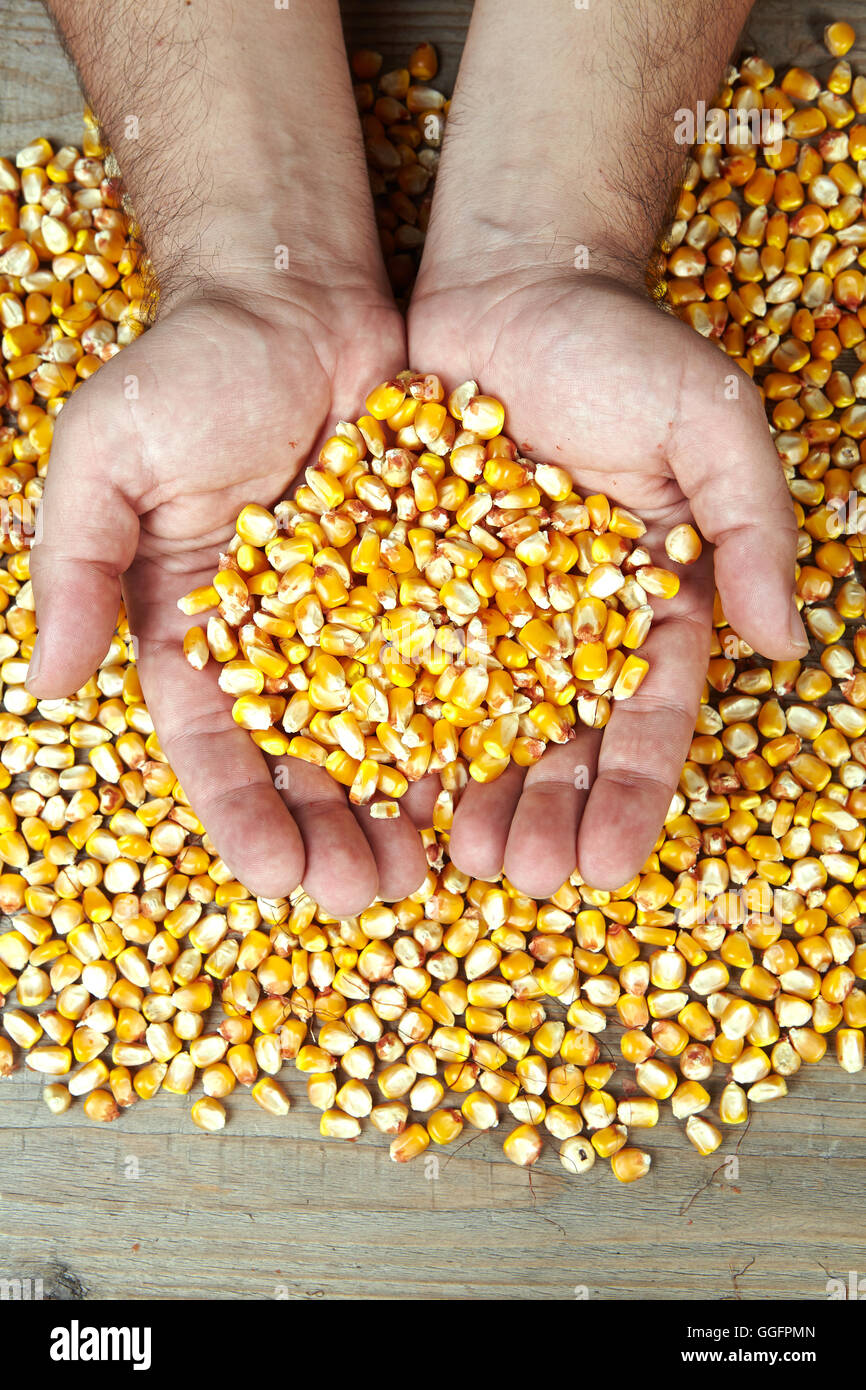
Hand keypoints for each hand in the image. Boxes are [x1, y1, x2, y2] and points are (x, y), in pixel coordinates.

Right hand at [28, 287, 427, 913]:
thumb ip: (76, 569)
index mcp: (194, 627)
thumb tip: (50, 688)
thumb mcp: (106, 459)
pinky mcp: (427, 577)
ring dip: (401, 803)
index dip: (239, 813)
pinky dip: (466, 718)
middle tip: (370, 896)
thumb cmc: (187, 369)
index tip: (275, 875)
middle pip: (304, 758)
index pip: (212, 744)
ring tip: (431, 866)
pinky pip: (451, 657)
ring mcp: (358, 612)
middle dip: (330, 832)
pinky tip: (490, 776)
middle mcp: (278, 639)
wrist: (293, 295)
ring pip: (384, 729)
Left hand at [408, 269, 806, 894]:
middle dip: (543, 813)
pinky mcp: (401, 581)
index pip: (646, 715)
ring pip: (470, 721)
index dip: (634, 792)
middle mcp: (560, 625)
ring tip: (449, 854)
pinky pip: (389, 661)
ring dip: (464, 793)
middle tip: (519, 876)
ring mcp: (477, 609)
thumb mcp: (711, 422)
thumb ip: (753, 527)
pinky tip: (372, 785)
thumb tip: (789, 643)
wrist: (507, 283)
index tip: (615, 863)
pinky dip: (383, 723)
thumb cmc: (621, 347)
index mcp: (643, 605)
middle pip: (554, 740)